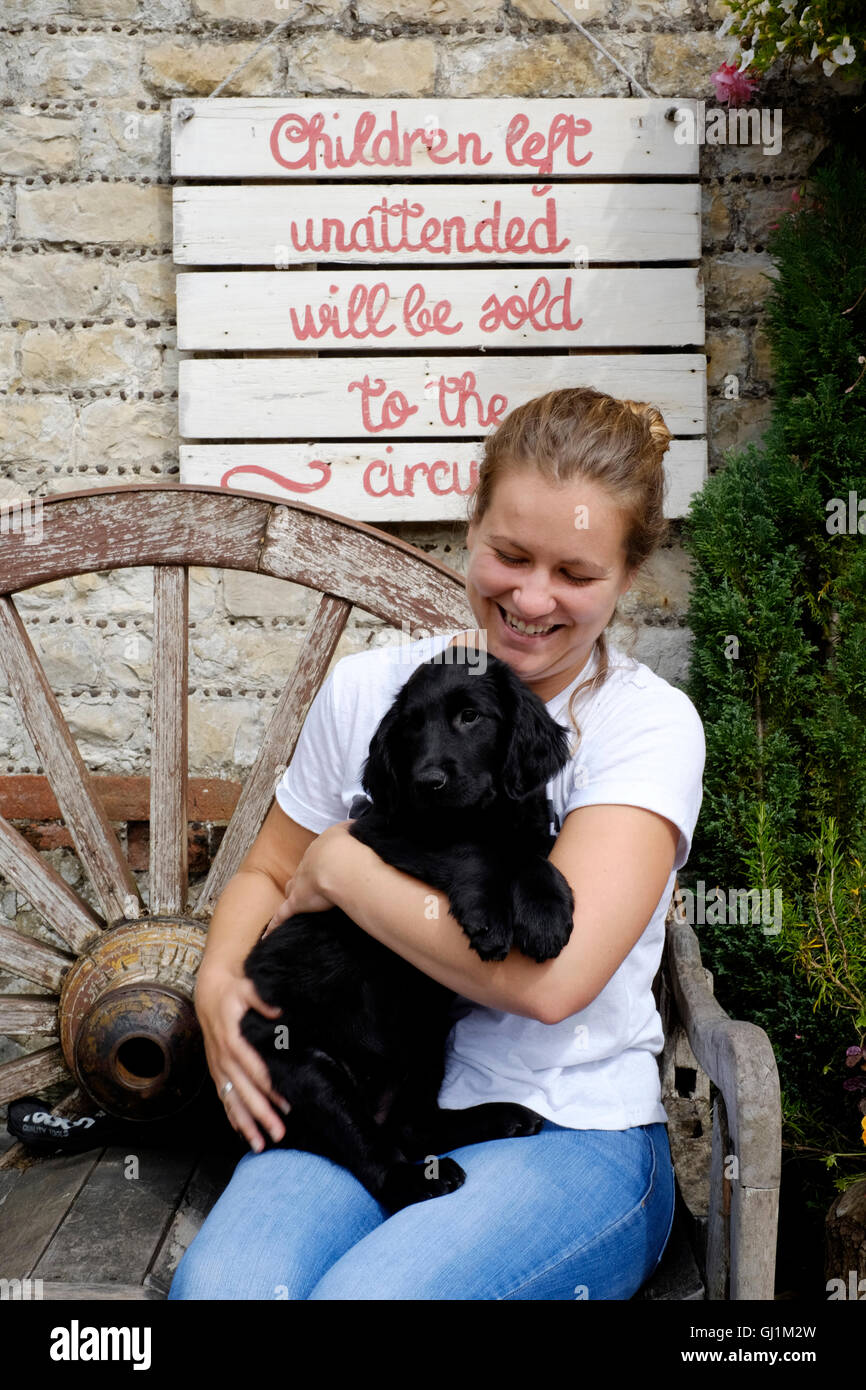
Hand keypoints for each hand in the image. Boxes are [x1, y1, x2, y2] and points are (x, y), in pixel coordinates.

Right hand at [194, 964, 290, 1153]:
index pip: (254, 1070)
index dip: (270, 1088)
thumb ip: (262, 999)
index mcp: (232, 1040)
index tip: (286, 1104)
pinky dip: (233, 1117)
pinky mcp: (217, 1071)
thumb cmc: (233, 991)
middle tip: (279, 1134)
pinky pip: (224, 1098)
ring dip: (246, 1124)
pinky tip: (243, 1133)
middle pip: (244, 1092)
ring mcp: (218, 1068)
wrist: (209, 993)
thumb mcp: (247, 987)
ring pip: (232, 1101)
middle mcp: (223, 1059)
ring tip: (260, 1145)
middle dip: (261, 1115)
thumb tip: (279, 1011)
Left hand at [261, 819, 353, 938]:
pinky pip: (281, 916)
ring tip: (296, 901)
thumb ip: (353, 828)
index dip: (324, 862)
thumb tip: (358, 825)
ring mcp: (299, 885)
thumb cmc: (348, 847)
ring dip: (293, 895)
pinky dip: (274, 925)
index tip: (330, 865)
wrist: (338, 863)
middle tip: (314, 883)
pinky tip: (268, 935)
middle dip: (307, 877)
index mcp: (320, 848)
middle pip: (302, 872)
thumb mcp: (351, 830)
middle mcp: (306, 865)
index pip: (319, 856)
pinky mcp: (295, 904)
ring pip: (291, 890)